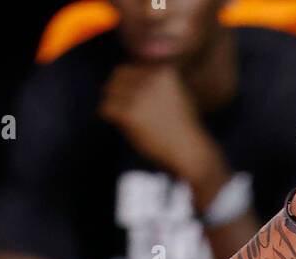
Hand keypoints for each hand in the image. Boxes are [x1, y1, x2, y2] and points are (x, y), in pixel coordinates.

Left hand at [99, 63, 222, 188]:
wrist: (188, 152)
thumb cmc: (185, 131)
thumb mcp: (179, 97)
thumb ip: (161, 85)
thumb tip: (136, 78)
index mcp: (164, 72)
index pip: (133, 69)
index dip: (127, 83)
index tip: (127, 96)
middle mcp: (151, 79)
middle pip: (118, 75)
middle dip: (115, 89)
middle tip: (115, 104)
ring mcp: (140, 96)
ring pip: (110, 91)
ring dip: (112, 103)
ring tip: (118, 116)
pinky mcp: (130, 113)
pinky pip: (107, 108)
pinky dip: (107, 115)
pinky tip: (114, 122)